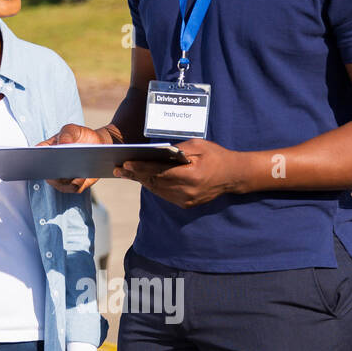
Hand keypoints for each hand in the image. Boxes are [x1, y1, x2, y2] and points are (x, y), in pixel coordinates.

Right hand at [39, 123, 112, 191]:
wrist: (98, 145)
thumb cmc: (80, 136)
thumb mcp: (73, 130)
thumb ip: (67, 134)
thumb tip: (63, 143)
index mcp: (46, 152)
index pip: (35, 157)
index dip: (34, 160)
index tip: (38, 159)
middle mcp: (52, 168)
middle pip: (47, 174)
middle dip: (51, 171)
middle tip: (56, 166)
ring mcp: (63, 178)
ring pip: (60, 184)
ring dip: (65, 179)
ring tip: (70, 170)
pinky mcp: (76, 185)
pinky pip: (74, 188)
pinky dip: (77, 183)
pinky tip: (82, 176)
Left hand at [115, 138, 242, 206]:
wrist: (233, 176)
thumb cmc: (215, 155)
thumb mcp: (198, 146)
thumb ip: (177, 149)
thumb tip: (155, 152)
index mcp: (190, 175)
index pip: (159, 172)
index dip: (141, 168)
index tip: (126, 164)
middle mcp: (187, 191)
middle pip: (155, 182)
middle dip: (136, 175)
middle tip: (119, 169)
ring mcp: (186, 200)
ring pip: (157, 190)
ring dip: (141, 181)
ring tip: (126, 173)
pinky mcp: (186, 204)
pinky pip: (164, 195)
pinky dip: (153, 186)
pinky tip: (143, 179)